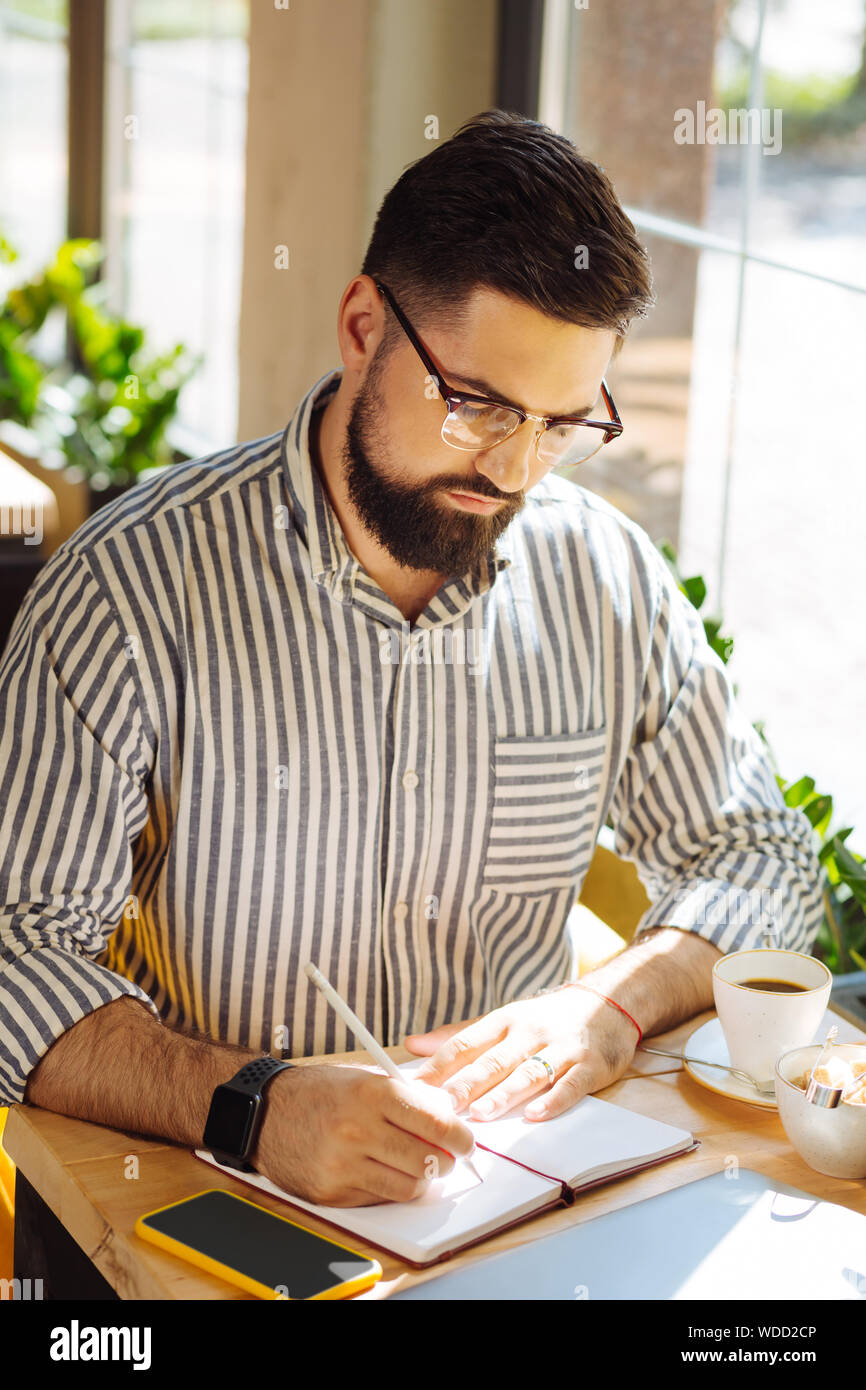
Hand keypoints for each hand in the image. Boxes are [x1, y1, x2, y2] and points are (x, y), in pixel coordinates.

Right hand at [250, 1062, 476, 1206]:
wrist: (263, 1113)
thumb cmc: (317, 1091)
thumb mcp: (363, 1078)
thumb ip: (406, 1097)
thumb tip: (448, 1116)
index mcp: (370, 1094)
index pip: (435, 1121)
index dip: (460, 1134)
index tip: (466, 1139)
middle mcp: (357, 1130)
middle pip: (428, 1159)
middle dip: (446, 1160)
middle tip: (446, 1155)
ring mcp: (343, 1165)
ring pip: (409, 1186)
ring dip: (420, 1178)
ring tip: (413, 1163)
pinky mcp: (332, 1192)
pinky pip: (380, 1198)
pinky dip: (389, 1187)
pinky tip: (380, 1169)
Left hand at [403, 985, 639, 1121]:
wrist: (609, 1002)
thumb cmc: (547, 1018)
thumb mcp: (505, 1019)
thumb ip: (461, 1036)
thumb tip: (413, 1046)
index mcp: (506, 1020)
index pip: (467, 1042)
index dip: (441, 1064)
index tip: (417, 1086)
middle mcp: (531, 1032)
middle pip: (494, 1059)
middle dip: (467, 1083)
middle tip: (442, 1105)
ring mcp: (562, 1048)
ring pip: (529, 1073)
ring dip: (503, 1094)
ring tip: (479, 1114)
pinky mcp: (591, 1066)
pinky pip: (570, 1085)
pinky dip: (553, 1101)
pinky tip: (534, 1115)